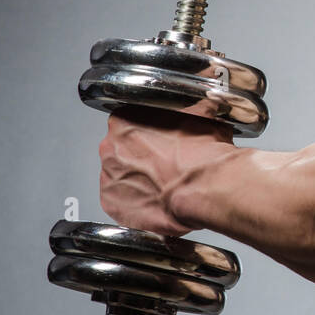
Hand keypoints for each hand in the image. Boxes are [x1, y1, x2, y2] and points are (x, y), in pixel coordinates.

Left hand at [98, 107, 235, 236]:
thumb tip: (205, 109)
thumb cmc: (199, 155)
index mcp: (124, 122)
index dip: (147, 134)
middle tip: (164, 164)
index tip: (160, 141)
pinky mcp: (113, 205)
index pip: (128, 123)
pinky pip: (120, 203)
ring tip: (163, 185)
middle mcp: (110, 149)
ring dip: (137, 180)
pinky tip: (156, 202)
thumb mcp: (204, 119)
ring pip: (120, 177)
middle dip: (140, 158)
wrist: (204, 189)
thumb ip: (196, 111)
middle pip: (120, 151)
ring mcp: (109, 178)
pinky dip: (135, 204)